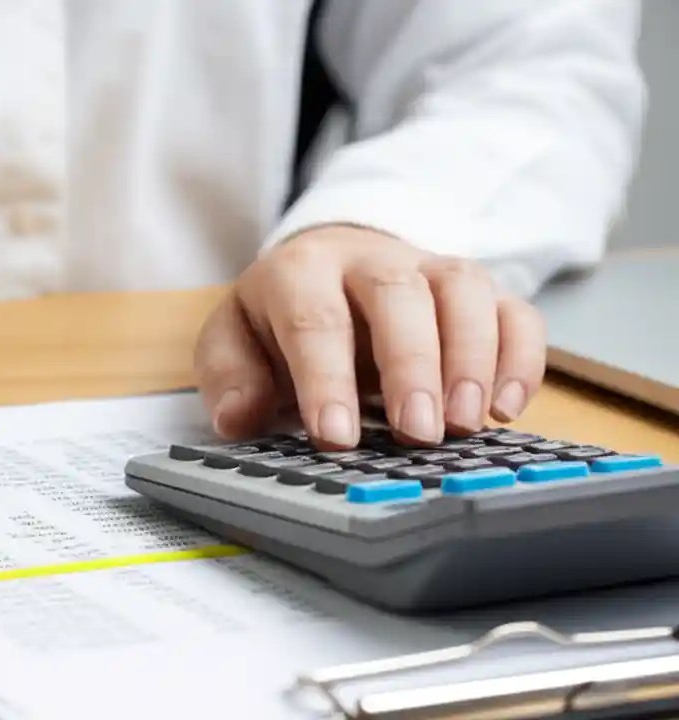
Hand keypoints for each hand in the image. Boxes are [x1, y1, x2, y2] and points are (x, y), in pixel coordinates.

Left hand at [195, 225, 544, 447]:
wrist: (329, 268)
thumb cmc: (281, 316)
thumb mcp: (235, 340)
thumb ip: (230, 376)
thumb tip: (237, 418)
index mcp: (301, 271)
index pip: (314, 318)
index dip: (325, 377)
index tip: (335, 435)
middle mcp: (371, 261)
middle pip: (398, 296)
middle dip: (411, 366)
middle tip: (418, 433)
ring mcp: (430, 270)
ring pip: (463, 291)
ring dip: (471, 359)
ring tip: (465, 425)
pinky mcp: (479, 293)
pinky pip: (515, 311)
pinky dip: (520, 359)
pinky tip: (507, 409)